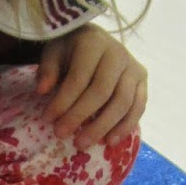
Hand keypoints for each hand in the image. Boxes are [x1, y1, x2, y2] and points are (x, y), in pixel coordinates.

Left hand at [36, 24, 147, 149]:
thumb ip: (48, 70)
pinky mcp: (143, 80)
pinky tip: (109, 142)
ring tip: (82, 144)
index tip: (47, 119)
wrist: (94, 40)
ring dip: (102, 127)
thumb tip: (42, 90)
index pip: (79, 77)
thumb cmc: (70, 50)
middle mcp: (118, 53)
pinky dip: (125, 126)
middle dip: (79, 116)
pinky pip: (138, 107)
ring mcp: (133, 67)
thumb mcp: (54, 53)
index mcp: (94, 43)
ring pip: (122, 102)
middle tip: (61, 134)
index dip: (63, 101)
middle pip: (101, 91)